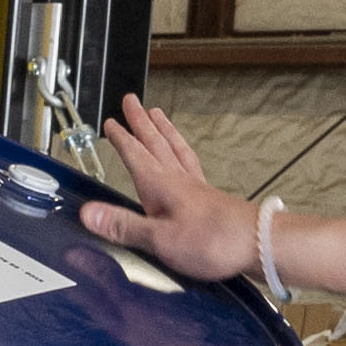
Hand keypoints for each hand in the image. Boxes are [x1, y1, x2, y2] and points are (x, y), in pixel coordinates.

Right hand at [82, 98, 256, 280]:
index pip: (135, 155)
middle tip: (132, 101)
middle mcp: (179, 180)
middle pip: (156, 143)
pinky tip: (184, 157)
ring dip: (163, 130)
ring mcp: (197, 187)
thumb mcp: (159, 240)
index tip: (110, 123)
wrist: (257, 243)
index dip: (121, 139)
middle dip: (141, 122)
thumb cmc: (213, 242)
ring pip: (176, 149)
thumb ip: (123, 225)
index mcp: (161, 186)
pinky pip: (191, 163)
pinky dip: (183, 152)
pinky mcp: (211, 198)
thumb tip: (88, 212)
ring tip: (157, 115)